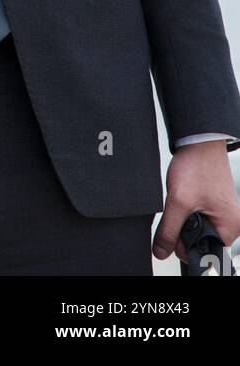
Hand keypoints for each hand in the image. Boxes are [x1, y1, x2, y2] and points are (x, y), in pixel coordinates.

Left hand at [153, 141, 239, 263]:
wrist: (199, 140)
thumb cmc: (198, 165)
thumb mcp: (179, 201)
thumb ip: (169, 230)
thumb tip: (161, 251)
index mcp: (230, 227)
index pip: (203, 252)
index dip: (182, 242)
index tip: (175, 224)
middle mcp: (230, 222)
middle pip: (198, 241)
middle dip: (182, 227)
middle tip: (181, 205)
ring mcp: (222, 212)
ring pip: (195, 228)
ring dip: (184, 217)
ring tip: (185, 196)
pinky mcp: (214, 204)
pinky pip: (197, 216)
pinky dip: (187, 208)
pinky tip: (186, 194)